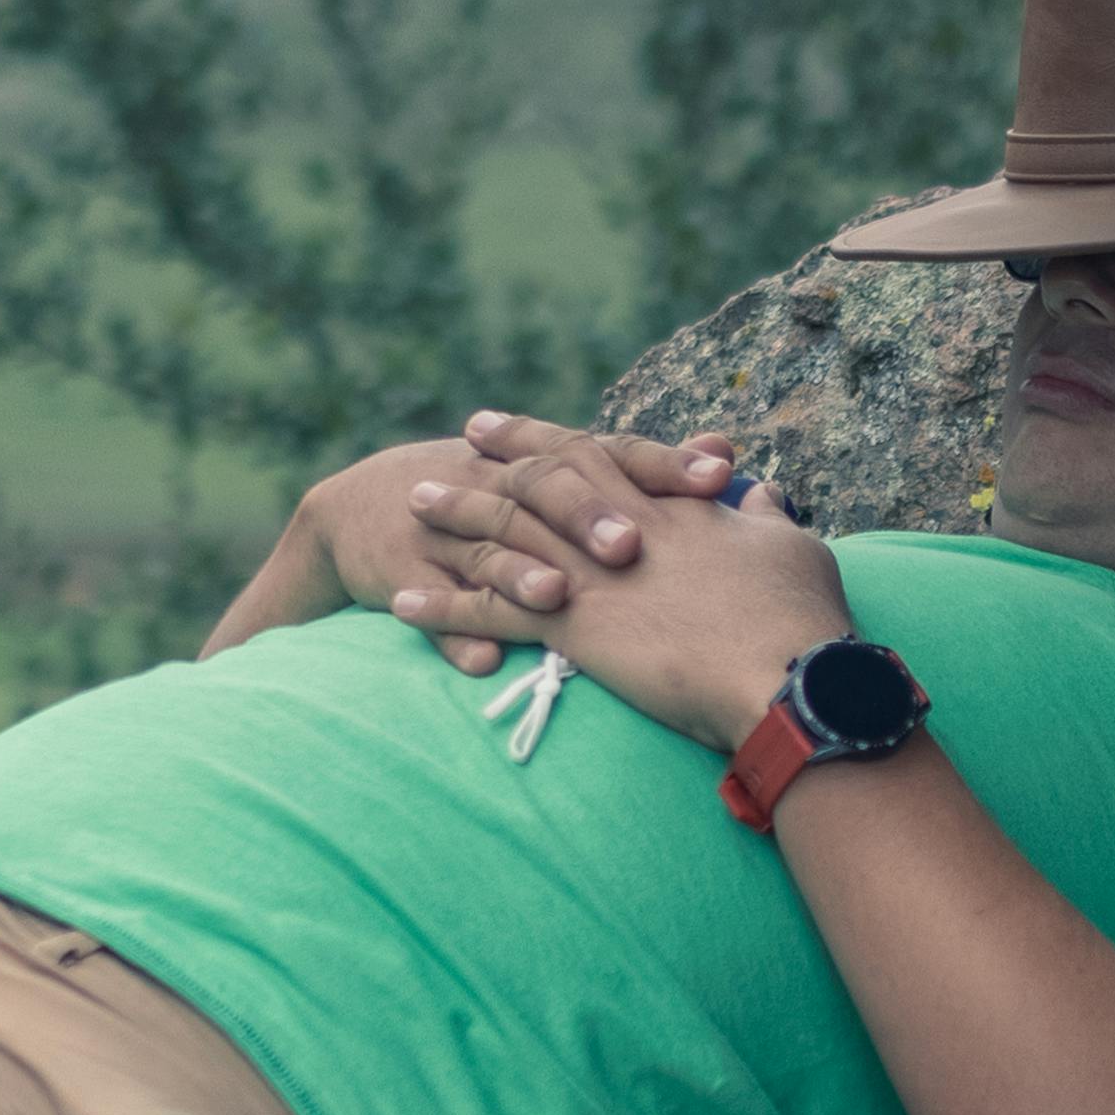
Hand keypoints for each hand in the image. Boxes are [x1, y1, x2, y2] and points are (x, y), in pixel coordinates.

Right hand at [306, 413, 740, 673]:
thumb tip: (734, 461)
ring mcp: (451, 532)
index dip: (664, 463)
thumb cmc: (503, 500)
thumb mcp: (568, 483)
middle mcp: (502, 487)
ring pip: (487, 550)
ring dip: (519, 574)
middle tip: (631, 547)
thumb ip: (650, 479)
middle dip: (588, 516)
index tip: (720, 474)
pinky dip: (453, 633)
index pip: (614, 453)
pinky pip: (431, 608)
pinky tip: (481, 660)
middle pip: (547, 492)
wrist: (379, 509)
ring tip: (556, 597)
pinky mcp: (408, 576)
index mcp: (552, 467)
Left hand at [412, 472, 854, 750]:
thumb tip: (762, 492)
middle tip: (455, 443)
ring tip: (410, 505)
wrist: (787, 676)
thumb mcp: (792, 549)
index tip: (520, 424)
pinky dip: (441, 608)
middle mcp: (620, 527)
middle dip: (497, 458)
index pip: (601, 455)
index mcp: (671, 507)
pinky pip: (488, 612)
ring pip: (505, 533)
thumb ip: (766, 517)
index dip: (555, 436)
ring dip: (454, 518)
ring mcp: (590, 574)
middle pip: (543, 478)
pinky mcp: (572, 626)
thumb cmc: (801, 618)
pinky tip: (399, 604)